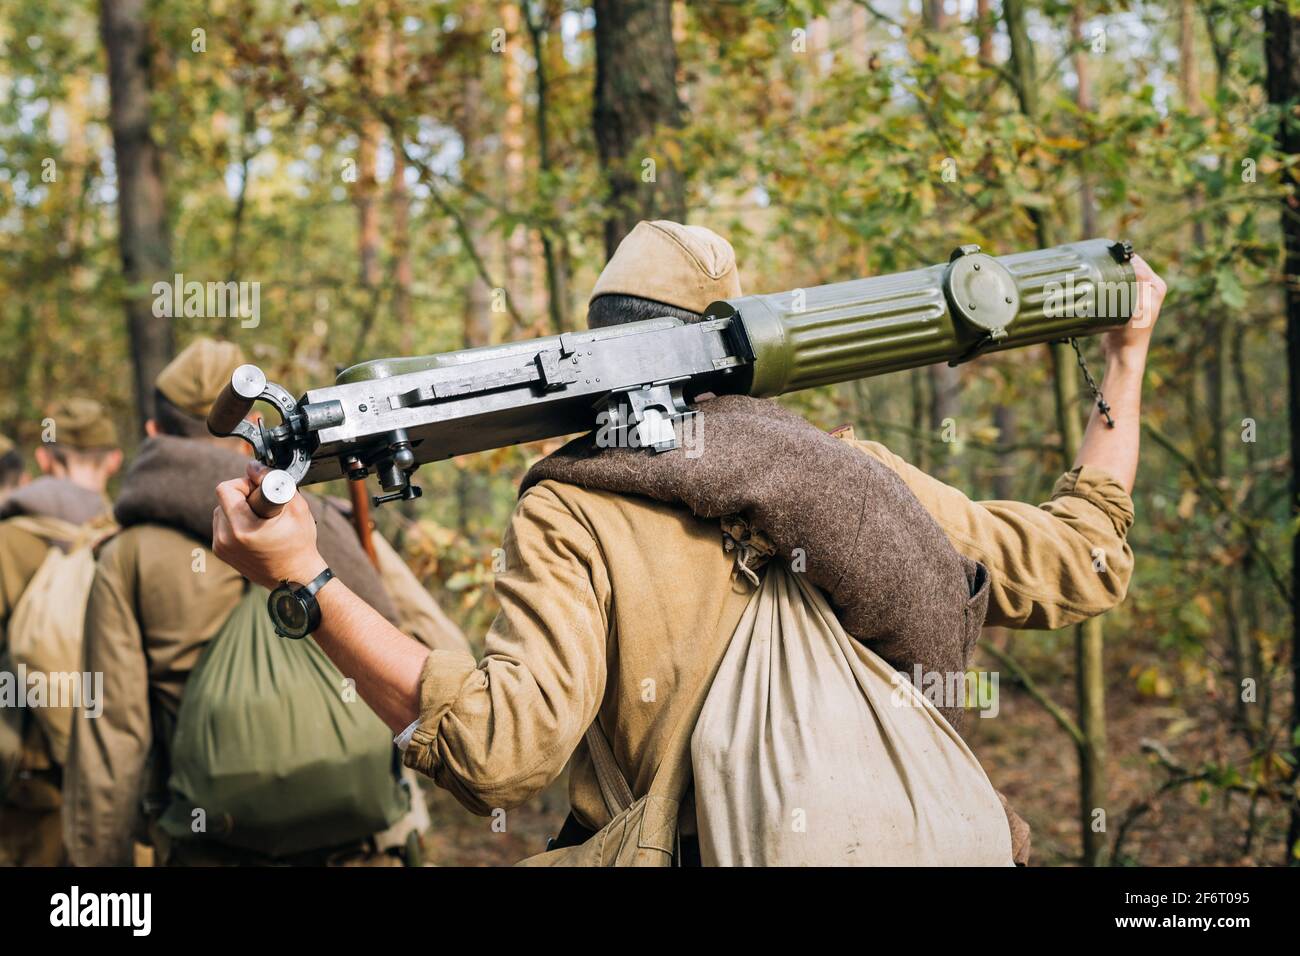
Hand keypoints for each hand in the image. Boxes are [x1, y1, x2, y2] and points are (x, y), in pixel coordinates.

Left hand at [213, 462, 326, 588]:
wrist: (295, 578)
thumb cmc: (299, 545)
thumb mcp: (297, 508)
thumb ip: (274, 482)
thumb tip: (253, 467)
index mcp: (242, 528)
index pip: (226, 488)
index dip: (245, 484)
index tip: (260, 491)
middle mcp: (225, 538)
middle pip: (223, 499)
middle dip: (243, 496)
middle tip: (263, 506)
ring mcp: (221, 546)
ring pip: (221, 511)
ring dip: (238, 509)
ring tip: (259, 520)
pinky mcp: (220, 552)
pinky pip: (222, 525)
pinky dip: (235, 522)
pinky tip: (253, 530)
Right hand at [1101, 254, 1165, 363]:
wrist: (1123, 352)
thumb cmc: (1133, 333)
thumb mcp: (1139, 304)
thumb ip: (1138, 282)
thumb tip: (1132, 261)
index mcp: (1156, 285)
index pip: (1137, 263)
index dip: (1121, 261)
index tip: (1105, 262)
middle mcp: (1148, 287)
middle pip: (1127, 268)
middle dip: (1114, 268)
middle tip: (1099, 272)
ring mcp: (1135, 294)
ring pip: (1118, 276)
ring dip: (1108, 277)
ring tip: (1097, 280)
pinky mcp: (1123, 301)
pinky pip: (1113, 286)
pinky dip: (1105, 286)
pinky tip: (1097, 289)